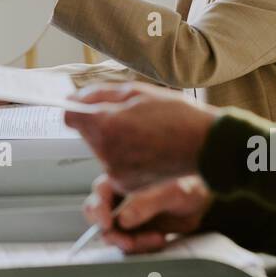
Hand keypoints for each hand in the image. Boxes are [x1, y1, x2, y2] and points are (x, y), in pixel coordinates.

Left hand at [64, 82, 216, 189]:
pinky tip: (147, 148)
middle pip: (86, 133)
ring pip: (101, 149)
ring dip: (113, 140)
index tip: (88, 106)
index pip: (70, 117)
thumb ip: (98, 95)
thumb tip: (72, 98)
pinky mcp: (126, 184)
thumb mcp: (136, 92)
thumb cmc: (177, 115)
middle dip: (101, 123)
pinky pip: (114, 164)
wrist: (205, 146)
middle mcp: (107, 153)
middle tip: (131, 117)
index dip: (79, 108)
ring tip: (143, 132)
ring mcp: (116, 172)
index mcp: (107, 127)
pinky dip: (124, 156)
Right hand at [84, 173, 211, 253]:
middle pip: (100, 218)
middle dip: (112, 233)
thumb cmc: (186, 185)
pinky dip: (144, 246)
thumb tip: (122, 218)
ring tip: (156, 238)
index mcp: (121, 181)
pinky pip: (132, 245)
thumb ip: (144, 203)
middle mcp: (120, 200)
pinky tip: (160, 238)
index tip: (108, 224)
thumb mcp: (168, 192)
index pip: (99, 194)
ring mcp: (128, 218)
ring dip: (133, 242)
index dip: (99, 209)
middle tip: (128, 242)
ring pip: (116, 236)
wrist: (201, 201)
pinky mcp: (137, 232)